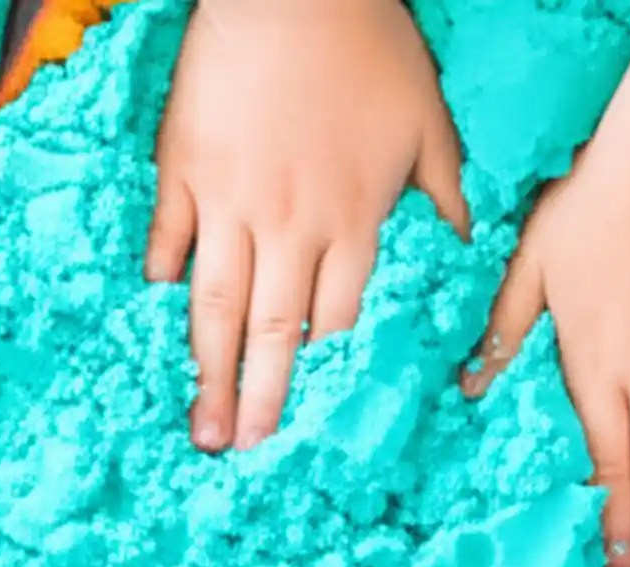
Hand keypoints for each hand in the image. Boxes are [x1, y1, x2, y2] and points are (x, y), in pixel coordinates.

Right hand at [146, 0, 467, 451]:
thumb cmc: (372, 52)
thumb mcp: (431, 125)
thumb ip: (446, 193)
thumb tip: (469, 241)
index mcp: (352, 224)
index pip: (335, 320)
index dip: (325, 372)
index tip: (317, 417)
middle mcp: (289, 228)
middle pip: (272, 329)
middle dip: (261, 397)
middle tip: (245, 452)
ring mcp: (229, 201)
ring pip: (215, 300)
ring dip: (209, 367)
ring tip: (201, 421)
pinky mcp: (183, 168)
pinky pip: (170, 233)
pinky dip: (166, 269)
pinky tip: (160, 305)